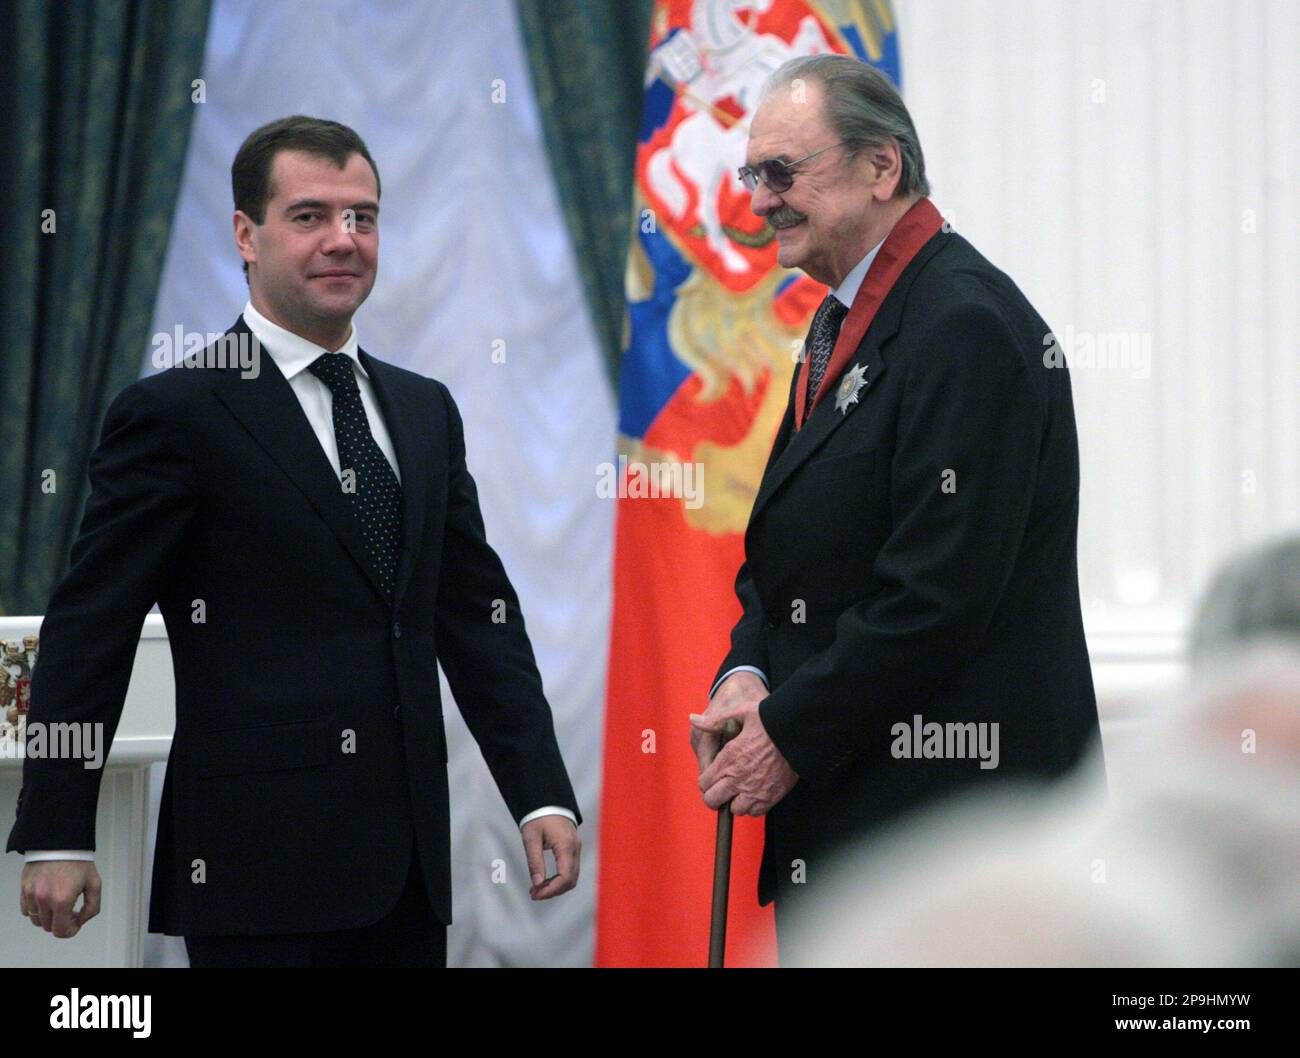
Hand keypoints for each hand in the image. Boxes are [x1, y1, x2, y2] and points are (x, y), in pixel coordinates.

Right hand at [20, 860, 100, 937]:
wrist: (60, 843)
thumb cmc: (78, 862)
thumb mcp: (94, 884)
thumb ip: (92, 906)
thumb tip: (81, 920)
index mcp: (62, 900)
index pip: (60, 931)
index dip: (70, 931)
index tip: (76, 923)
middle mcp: (44, 900)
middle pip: (49, 927)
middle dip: (61, 923)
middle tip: (71, 911)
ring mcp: (31, 895)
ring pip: (37, 920)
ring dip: (49, 917)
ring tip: (59, 904)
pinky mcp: (24, 890)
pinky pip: (27, 910)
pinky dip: (37, 910)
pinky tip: (48, 899)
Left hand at [521, 815, 580, 899]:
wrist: (547, 802)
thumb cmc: (538, 817)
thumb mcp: (531, 839)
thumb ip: (535, 862)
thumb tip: (537, 884)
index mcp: (565, 845)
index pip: (565, 877)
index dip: (551, 890)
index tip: (536, 894)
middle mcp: (575, 848)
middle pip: (571, 880)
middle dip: (553, 891)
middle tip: (534, 894)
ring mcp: (576, 849)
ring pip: (572, 877)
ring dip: (556, 887)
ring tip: (537, 889)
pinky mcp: (574, 849)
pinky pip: (570, 870)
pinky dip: (559, 879)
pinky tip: (545, 881)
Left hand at [691, 676, 797, 815]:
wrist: (798, 732)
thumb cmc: (769, 720)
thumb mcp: (739, 714)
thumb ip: (714, 722)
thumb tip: (693, 719)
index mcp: (728, 760)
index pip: (703, 783)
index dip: (705, 780)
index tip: (711, 776)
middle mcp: (739, 779)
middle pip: (713, 801)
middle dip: (713, 795)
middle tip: (720, 788)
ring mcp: (755, 791)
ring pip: (734, 810)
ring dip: (734, 801)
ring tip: (739, 790)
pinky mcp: (771, 797)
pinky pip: (755, 812)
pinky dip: (752, 806)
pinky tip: (754, 793)